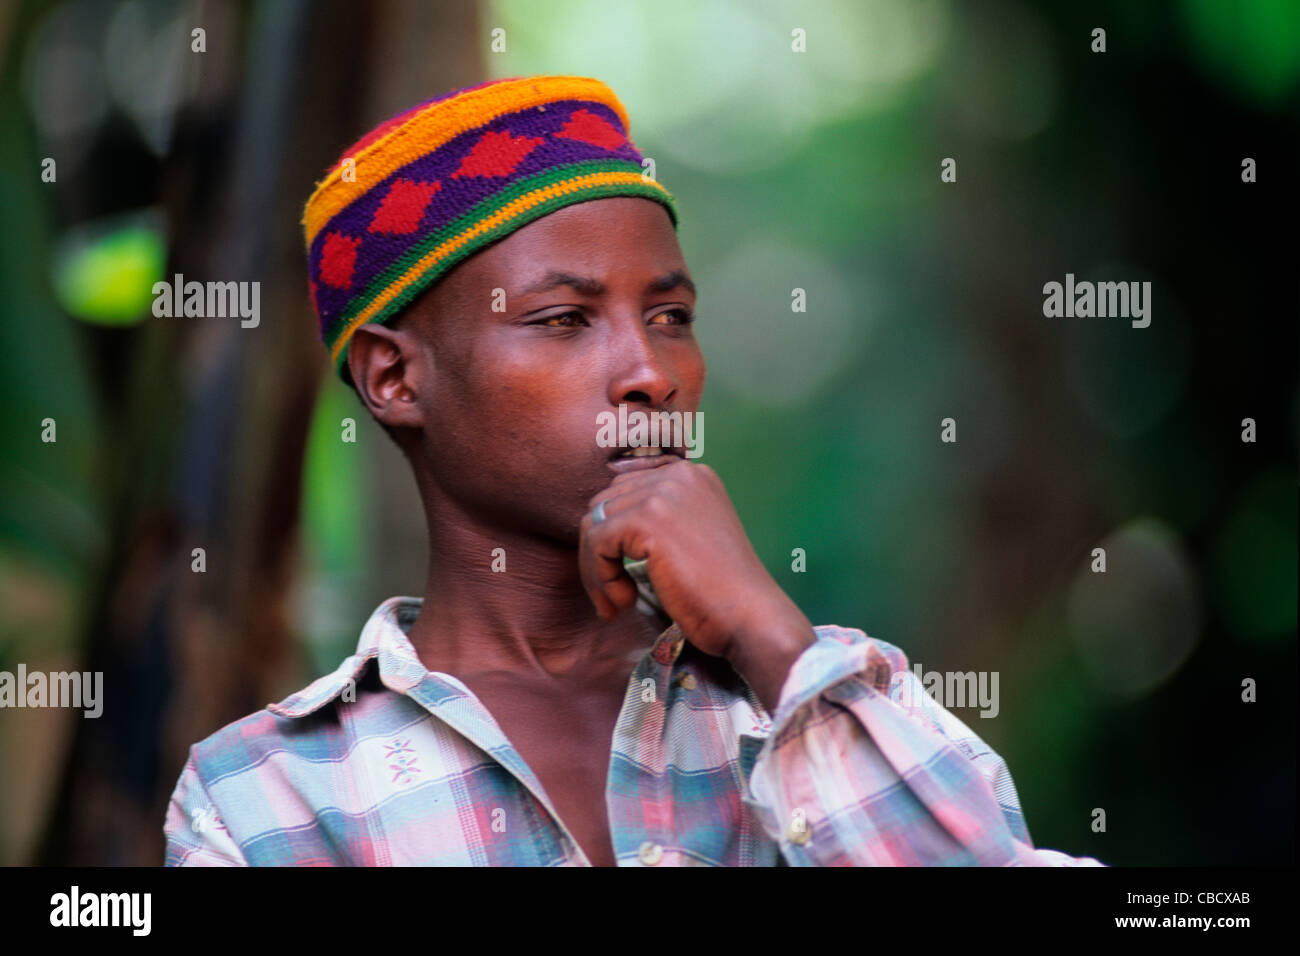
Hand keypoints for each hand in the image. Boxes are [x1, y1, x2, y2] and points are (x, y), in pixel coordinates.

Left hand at [578, 457, 814, 694]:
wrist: (749, 615)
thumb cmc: (721, 590)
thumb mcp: (691, 536)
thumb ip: (656, 519)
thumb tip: (598, 523)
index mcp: (690, 474)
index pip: (624, 490)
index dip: (612, 535)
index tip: (620, 575)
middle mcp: (677, 474)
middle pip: (604, 504)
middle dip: (599, 552)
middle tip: (613, 594)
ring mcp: (662, 493)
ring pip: (594, 524)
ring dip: (597, 569)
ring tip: (618, 601)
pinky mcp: (648, 520)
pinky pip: (596, 542)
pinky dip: (600, 576)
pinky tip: (624, 600)